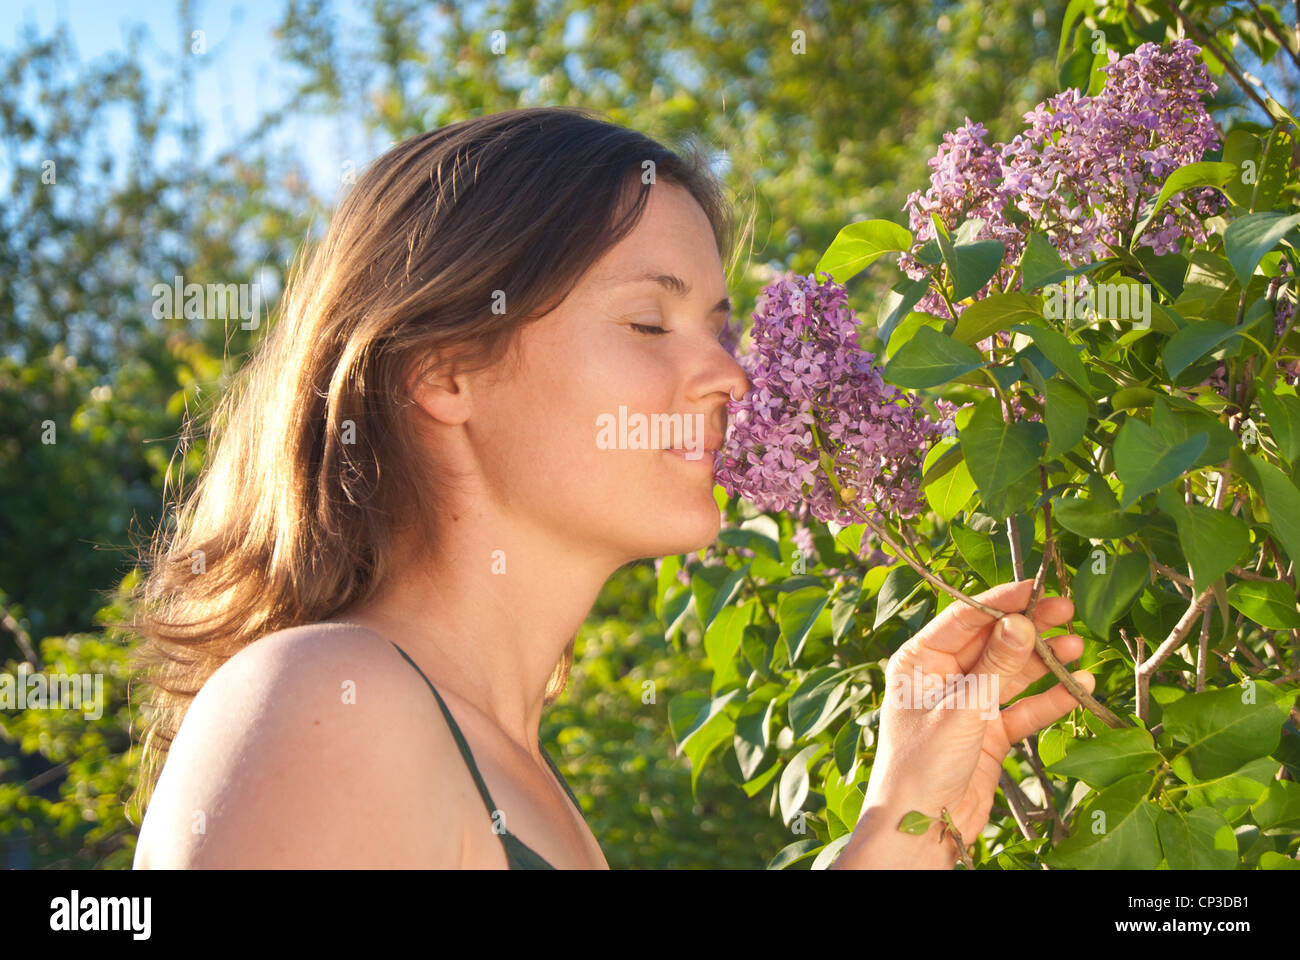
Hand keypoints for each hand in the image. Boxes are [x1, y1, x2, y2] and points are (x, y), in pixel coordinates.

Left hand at [851, 579, 1093, 866]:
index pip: (963, 618)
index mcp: (919, 661)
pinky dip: (1050, 698)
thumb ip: (995, 666)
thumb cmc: (922, 763)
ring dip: (1044, 661)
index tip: (1034, 586)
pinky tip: (1079, 686)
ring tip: (1077, 647)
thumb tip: (1022, 622)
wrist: (923, 826)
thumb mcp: (962, 709)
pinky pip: (1024, 708)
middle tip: (1067, 610)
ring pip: (1012, 673)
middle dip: (1029, 628)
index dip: (999, 600)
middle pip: (992, 642)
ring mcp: (969, 704)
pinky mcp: (990, 732)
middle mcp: (944, 677)